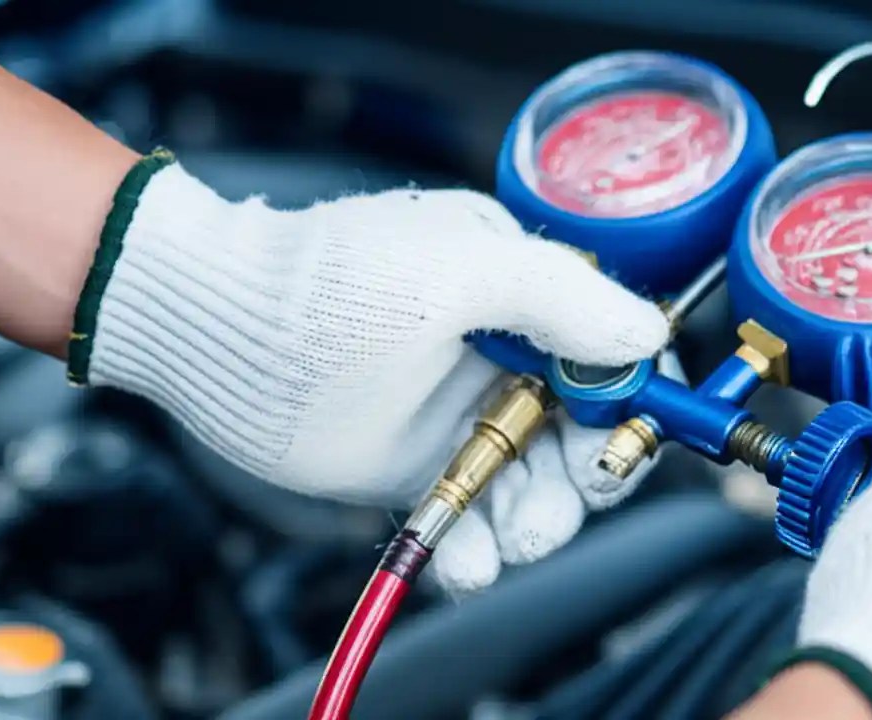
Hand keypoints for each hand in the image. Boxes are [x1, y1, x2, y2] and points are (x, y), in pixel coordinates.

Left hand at [80, 160, 671, 592]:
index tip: (631, 429)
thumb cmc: (332, 281)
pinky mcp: (422, 468)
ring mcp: (464, 415)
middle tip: (571, 492)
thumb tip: (650, 330)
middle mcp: (506, 355)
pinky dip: (479, 548)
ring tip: (515, 540)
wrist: (220, 329)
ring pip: (536, 485)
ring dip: (540, 520)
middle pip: (587, 433)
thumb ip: (561, 297)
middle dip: (588, 473)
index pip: (614, 349)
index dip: (636, 395)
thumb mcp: (456, 268)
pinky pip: (472, 518)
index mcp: (526, 292)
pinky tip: (469, 559)